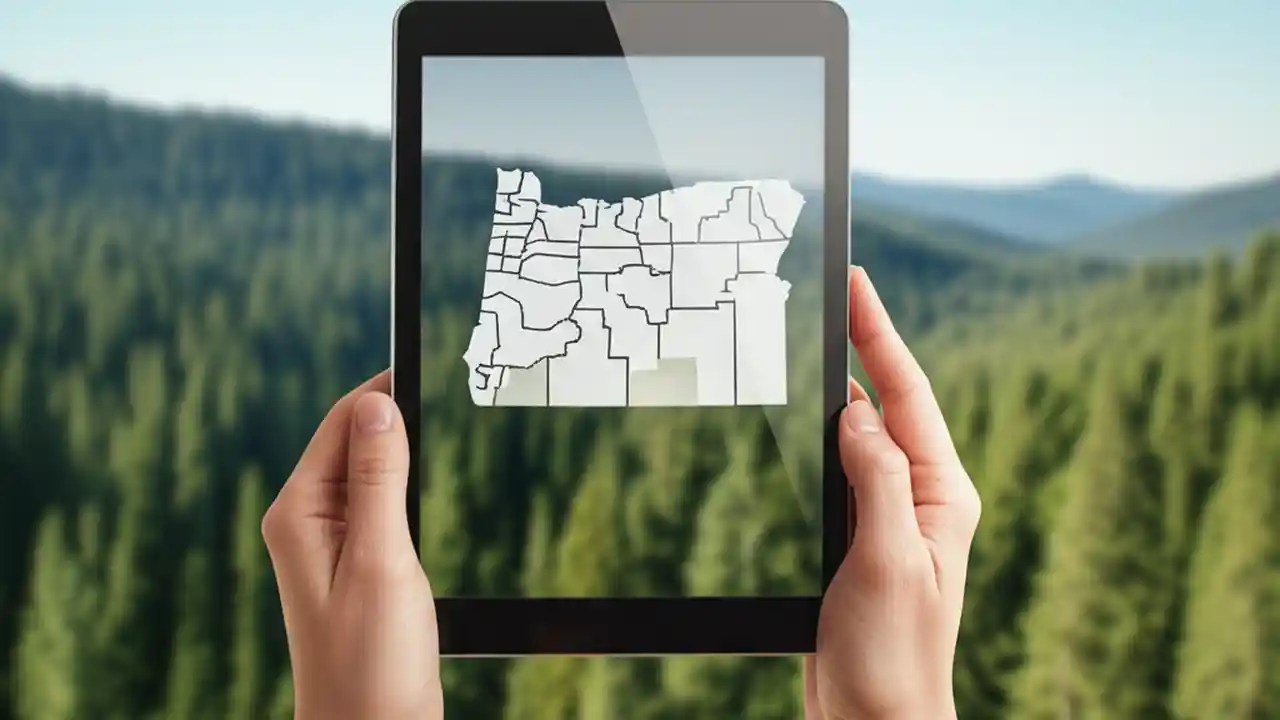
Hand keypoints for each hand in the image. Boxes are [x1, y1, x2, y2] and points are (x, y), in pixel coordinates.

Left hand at [262, 371, 442, 719]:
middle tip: (446, 384)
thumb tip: (378, 405)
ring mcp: (329, 545)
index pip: (340, 424)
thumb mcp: (382, 559)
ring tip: (441, 419)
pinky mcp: (355, 565)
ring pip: (368, 472)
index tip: (426, 359)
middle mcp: (305, 522)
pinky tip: (427, 482)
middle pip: (351, 442)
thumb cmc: (372, 660)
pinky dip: (403, 485)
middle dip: (393, 416)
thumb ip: (380, 479)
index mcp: (298, 514)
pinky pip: (377, 504)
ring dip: (401, 450)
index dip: (382, 390)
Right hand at [804, 268, 981, 719]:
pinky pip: (840, 470)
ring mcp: (888, 516)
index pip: (907, 396)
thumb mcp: (885, 560)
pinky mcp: (860, 537)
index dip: (880, 335)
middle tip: (833, 292)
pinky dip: (819, 436)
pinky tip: (802, 419)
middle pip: (887, 403)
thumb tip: (855, 414)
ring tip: (815, 338)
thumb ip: (875, 480)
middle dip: (862, 347)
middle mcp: (920, 497)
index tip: (858, 282)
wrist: (874, 718)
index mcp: (941, 494)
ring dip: (838, 388)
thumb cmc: (891, 653)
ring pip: (861, 435)